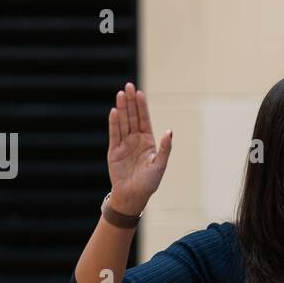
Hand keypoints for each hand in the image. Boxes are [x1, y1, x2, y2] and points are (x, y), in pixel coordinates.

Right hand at [107, 81, 171, 214]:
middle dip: (130, 102)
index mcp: (147, 141)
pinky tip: (114, 111)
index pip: (144, 119)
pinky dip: (114, 123)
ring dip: (122, 108)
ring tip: (120, 94)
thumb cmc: (149, 182)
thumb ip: (165, 148)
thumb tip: (169, 131)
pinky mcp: (113, 150)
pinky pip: (114, 134)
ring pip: (123, 122)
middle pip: (132, 117)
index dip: (141, 106)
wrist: (133, 196)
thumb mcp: (160, 164)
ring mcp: (124, 144)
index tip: (139, 92)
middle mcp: (135, 140)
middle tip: (128, 86)